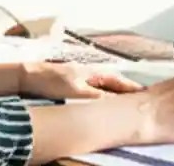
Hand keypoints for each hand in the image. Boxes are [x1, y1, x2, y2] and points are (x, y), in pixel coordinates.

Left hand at [20, 61, 144, 99]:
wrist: (29, 77)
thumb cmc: (52, 82)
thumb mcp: (76, 91)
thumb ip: (96, 96)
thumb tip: (114, 100)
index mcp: (92, 72)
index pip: (117, 80)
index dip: (131, 86)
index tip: (144, 92)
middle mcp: (89, 73)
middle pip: (113, 82)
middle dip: (125, 89)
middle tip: (139, 97)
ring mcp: (81, 77)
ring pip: (104, 85)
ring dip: (115, 91)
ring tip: (125, 100)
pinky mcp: (73, 83)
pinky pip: (95, 88)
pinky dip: (103, 93)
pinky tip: (103, 100)